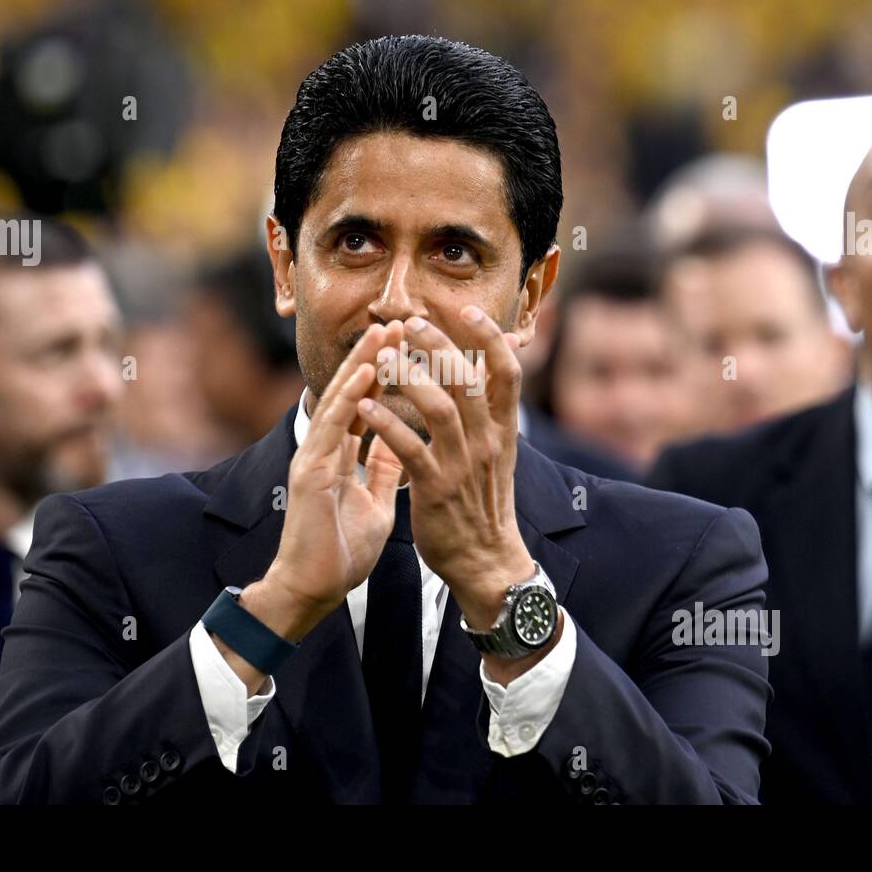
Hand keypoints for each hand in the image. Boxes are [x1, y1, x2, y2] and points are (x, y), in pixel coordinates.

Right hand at [215, 322, 405, 692]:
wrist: (313, 590)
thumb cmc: (340, 553)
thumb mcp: (374, 503)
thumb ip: (382, 471)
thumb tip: (398, 443)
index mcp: (340, 457)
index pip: (364, 404)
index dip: (384, 375)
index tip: (407, 347)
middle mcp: (325, 450)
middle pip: (351, 393)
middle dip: (374, 356)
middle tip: (397, 322)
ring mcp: (315, 457)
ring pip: (340, 400)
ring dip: (362, 363)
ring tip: (384, 332)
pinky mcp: (311, 472)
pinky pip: (334, 427)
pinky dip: (350, 396)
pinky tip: (367, 371)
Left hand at [357, 305, 534, 632]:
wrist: (486, 561)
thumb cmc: (484, 505)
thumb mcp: (496, 456)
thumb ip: (488, 416)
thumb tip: (485, 375)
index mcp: (502, 431)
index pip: (506, 372)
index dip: (489, 338)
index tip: (467, 310)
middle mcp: (487, 442)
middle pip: (469, 380)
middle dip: (441, 345)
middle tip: (412, 321)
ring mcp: (462, 465)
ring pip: (441, 408)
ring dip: (412, 377)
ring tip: (385, 358)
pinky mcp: (436, 488)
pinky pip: (411, 448)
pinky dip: (387, 424)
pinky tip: (365, 406)